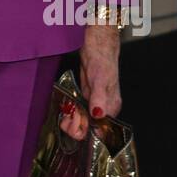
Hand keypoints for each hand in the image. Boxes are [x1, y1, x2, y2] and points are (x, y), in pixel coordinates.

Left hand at [60, 23, 122, 140]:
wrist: (97, 46)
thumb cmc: (103, 60)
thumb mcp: (100, 80)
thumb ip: (99, 98)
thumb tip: (98, 114)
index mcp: (111, 107)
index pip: (100, 129)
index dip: (86, 130)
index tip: (74, 123)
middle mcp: (103, 108)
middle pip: (90, 127)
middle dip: (76, 126)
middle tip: (66, 119)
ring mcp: (94, 102)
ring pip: (82, 120)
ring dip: (72, 121)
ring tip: (65, 117)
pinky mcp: (86, 95)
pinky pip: (78, 109)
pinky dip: (71, 112)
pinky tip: (66, 110)